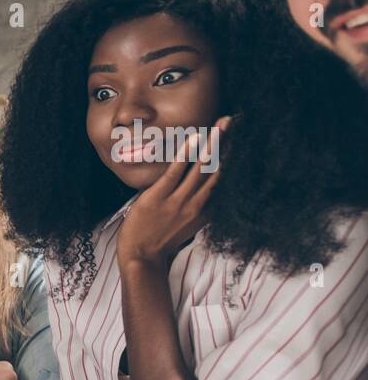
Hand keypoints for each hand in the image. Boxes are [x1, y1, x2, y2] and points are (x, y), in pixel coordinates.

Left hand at [117, 116, 228, 267]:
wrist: (141, 258)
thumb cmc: (160, 241)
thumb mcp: (187, 225)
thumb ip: (197, 208)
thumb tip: (203, 191)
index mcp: (205, 210)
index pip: (221, 179)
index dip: (230, 157)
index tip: (237, 138)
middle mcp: (196, 204)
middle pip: (216, 168)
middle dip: (226, 143)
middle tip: (233, 121)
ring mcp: (178, 201)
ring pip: (200, 168)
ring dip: (212, 143)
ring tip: (221, 124)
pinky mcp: (158, 198)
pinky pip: (175, 172)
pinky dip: (185, 154)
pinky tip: (193, 138)